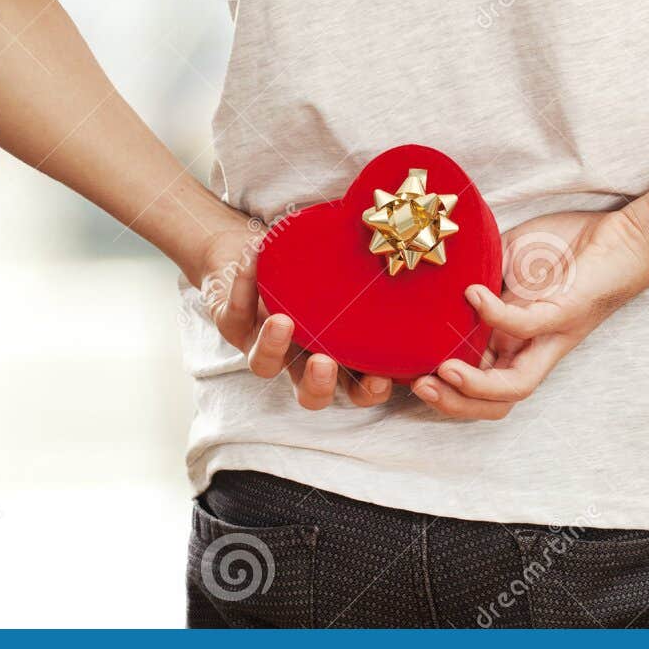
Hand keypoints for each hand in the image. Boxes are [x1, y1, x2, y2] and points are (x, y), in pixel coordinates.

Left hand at [191, 216, 394, 410]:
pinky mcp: (233, 323)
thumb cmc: (316, 268)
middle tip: (324, 363)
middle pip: (309, 395)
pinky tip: (254, 259)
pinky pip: (233, 313)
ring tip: (282, 321)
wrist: (253, 254)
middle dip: (318, 385)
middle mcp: (301, 359)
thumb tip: (415, 257)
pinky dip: (242, 289)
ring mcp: (264, 345)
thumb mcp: (349, 279)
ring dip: (272, 347)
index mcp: (338, 355)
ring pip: (264, 365)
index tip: (381, 379)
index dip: (370, 391)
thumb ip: (376, 280)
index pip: (358, 389)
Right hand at [412, 205, 648, 420]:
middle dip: (452, 404)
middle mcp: (533, 349)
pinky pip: (527, 327)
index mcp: (514, 342)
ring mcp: (551, 336)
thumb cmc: (566, 250)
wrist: (623, 234)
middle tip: (417, 385)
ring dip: (474, 388)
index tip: (403, 374)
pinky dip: (495, 317)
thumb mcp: (505, 262)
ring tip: (442, 371)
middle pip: (495, 403)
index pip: (476, 383)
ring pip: (516, 387)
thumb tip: (434, 276)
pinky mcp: (567, 314)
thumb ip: (474, 275)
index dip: (441, 389)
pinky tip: (473, 297)